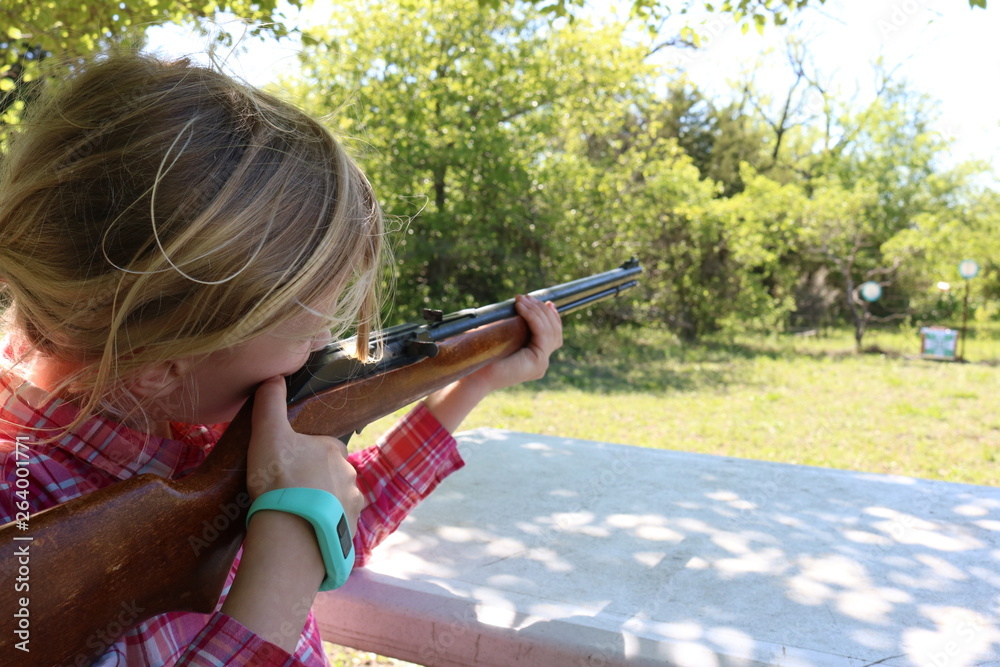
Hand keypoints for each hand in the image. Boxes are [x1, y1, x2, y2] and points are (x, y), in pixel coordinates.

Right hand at [246, 375, 362, 533]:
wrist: (292, 530)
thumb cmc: (279, 478)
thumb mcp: (268, 434)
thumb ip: (270, 404)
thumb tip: (274, 377)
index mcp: (334, 450)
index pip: (326, 446)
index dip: (307, 454)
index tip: (289, 465)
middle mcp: (350, 475)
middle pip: (333, 473)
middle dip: (315, 480)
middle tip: (289, 491)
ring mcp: (352, 504)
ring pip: (336, 499)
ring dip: (321, 504)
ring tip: (295, 514)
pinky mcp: (350, 530)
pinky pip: (337, 524)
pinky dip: (324, 526)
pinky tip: (304, 531)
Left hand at [422, 294, 562, 432]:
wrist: (473, 375)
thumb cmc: (481, 355)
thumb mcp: (502, 334)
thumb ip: (516, 324)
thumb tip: (522, 301)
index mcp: (535, 358)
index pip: (554, 335)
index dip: (552, 317)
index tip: (547, 301)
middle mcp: (541, 362)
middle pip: (554, 331)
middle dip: (542, 310)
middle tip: (526, 297)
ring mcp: (541, 363)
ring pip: (550, 330)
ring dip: (536, 311)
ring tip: (521, 299)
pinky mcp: (538, 361)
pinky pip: (542, 333)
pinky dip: (533, 317)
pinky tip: (521, 307)